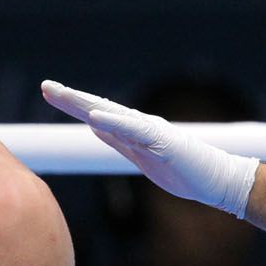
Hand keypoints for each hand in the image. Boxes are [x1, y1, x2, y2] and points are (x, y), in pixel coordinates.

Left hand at [41, 80, 258, 216]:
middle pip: (100, 109)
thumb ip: (119, 141)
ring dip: (87, 104)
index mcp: (133, 132)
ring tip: (64, 95)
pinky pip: (134, 131)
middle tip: (46, 85)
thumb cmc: (185, 171)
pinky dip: (113, 123)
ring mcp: (152, 133)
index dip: (73, 103)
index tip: (50, 91)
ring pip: (114, 115)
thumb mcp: (143, 157)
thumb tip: (94, 128)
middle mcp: (140, 126)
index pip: (97, 115)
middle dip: (72, 98)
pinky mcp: (164, 142)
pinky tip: (94, 117)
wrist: (219, 180)